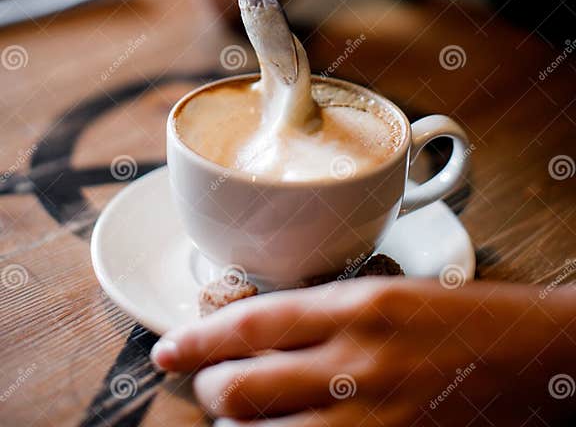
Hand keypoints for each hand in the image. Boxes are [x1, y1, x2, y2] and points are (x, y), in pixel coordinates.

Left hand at [151, 277, 575, 424]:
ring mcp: (374, 417)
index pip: (253, 321)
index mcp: (359, 304)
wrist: (540, 356)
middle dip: (210, 390)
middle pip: (242, 387)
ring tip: (247, 417)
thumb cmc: (468, 319)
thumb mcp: (394, 293)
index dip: (198, 338)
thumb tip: (264, 334)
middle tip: (212, 385)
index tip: (165, 348)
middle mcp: (359, 360)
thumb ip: (329, 312)